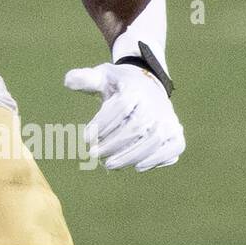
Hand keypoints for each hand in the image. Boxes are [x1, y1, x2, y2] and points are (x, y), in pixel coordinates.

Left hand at [64, 62, 184, 170]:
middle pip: (136, 126)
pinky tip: (137, 167)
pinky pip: (172, 149)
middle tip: (94, 154)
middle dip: (113, 143)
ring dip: (130, 155)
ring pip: (153, 140)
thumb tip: (68, 81)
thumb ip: (84, 79)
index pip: (121, 106)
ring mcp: (169, 120)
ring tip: (109, 164)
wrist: (147, 88)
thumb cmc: (118, 86)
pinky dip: (156, 160)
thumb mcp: (101, 77)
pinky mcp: (176, 135)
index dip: (103, 123)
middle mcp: (155, 104)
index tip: (86, 138)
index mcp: (135, 88)